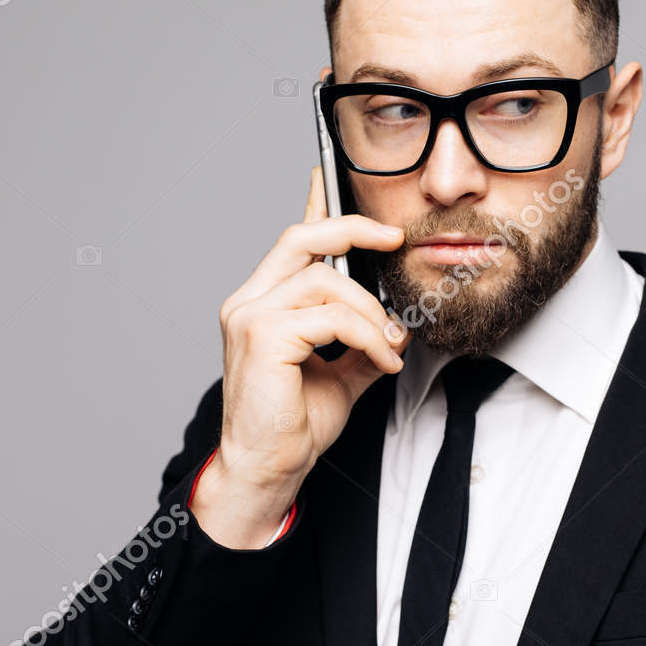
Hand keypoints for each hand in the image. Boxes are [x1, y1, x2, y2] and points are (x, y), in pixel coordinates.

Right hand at [191, 166, 408, 547]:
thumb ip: (361, 343)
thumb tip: (396, 325)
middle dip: (351, 228)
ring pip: (325, 281)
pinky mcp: (262, 336)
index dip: (316, 204)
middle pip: (301, 238)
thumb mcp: (340, 376)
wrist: (266, 471)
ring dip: (371, 312)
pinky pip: (330, 316)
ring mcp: (250, 316)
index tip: (333, 174)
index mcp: (263, 304)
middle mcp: (249, 302)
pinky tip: (381, 360)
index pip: (292, 242)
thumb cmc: (292, 427)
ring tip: (390, 346)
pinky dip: (366, 334)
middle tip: (394, 239)